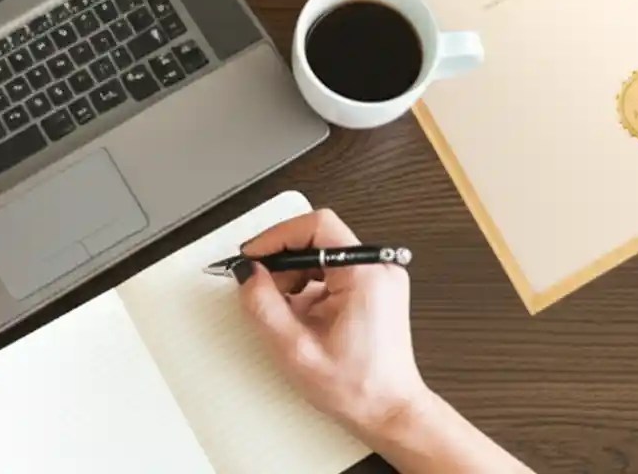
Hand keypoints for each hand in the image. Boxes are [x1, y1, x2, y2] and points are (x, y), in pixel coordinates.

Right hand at [235, 209, 427, 434]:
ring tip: (286, 312)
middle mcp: (378, 269)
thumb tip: (247, 275)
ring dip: (294, 276)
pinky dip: (309, 287)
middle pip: (317, 238)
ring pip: (322, 255)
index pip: (316, 226)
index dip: (278, 237)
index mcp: (365, 276)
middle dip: (283, 261)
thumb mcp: (295, 350)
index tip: (254, 256)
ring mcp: (379, 278)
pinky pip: (332, 271)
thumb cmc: (358, 388)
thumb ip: (264, 306)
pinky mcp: (374, 288)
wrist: (390, 412)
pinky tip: (301, 316)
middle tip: (262, 288)